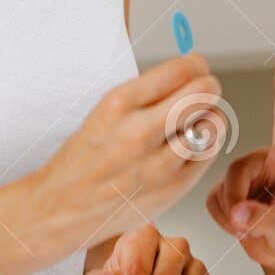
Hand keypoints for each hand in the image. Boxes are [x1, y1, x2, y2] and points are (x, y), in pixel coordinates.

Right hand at [33, 53, 227, 239]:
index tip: (197, 68)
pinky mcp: (171, 189)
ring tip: (197, 120)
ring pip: (213, 124)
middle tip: (204, 90)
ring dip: (210, 117)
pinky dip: (207, 144)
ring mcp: (157, 164)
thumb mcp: (105, 112)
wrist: (62, 209)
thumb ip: (147, 94)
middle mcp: (138, 133)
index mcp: (118, 105)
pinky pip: (208, 154)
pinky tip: (191, 144)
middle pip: (202, 93)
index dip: (196, 65)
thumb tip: (191, 71)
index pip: (179, 70)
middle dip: (208, 86)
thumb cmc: (85, 158)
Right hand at [206, 64, 274, 269]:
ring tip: (253, 229)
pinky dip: (222, 220)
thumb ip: (267, 219)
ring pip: (220, 188)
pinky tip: (238, 227)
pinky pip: (211, 202)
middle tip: (249, 228)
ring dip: (231, 216)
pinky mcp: (224, 191)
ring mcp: (241, 177)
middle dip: (238, 203)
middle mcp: (262, 163)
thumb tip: (238, 211)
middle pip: (236, 171)